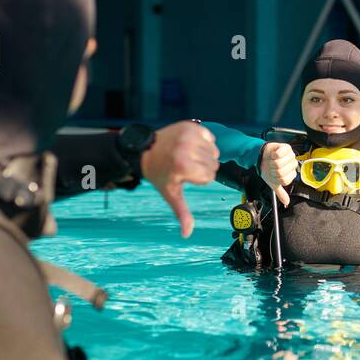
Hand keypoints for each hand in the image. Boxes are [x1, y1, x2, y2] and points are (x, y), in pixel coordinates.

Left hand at [140, 122, 219, 237]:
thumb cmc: (160, 174)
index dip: (198, 179)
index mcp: (183, 166)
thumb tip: (186, 234)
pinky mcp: (192, 125)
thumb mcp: (171, 194)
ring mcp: (189, 135)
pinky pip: (210, 138)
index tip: (183, 175)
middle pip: (213, 165)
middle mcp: (186, 148)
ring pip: (214, 151)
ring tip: (187, 156)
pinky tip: (190, 145)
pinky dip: (203, 142)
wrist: (145, 150)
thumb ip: (182, 213)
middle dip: (202, 167)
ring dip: (204, 155)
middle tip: (185, 166)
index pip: (209, 177)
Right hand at [258, 141, 296, 207]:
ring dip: (272, 162)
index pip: (284, 180)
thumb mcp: (274, 183)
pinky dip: (273, 154)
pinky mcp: (286, 147)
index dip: (276, 178)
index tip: (274, 174)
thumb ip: (281, 193)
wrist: (262, 157)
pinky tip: (274, 154)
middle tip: (272, 166)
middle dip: (273, 170)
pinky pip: (279, 154)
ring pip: (279, 163)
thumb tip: (286, 203)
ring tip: (272, 160)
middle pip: (281, 172)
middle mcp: (293, 164)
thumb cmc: (268, 169)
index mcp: (292, 173)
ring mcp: (291, 155)